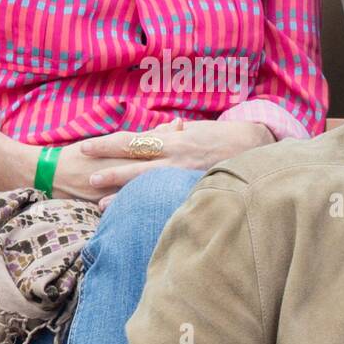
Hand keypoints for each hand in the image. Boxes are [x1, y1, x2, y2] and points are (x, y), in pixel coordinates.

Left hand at [80, 119, 273, 209]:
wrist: (257, 146)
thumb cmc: (225, 137)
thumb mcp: (198, 129)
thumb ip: (179, 132)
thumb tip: (166, 128)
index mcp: (173, 137)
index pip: (133, 139)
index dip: (107, 143)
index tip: (86, 146)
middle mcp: (177, 154)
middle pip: (136, 161)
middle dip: (110, 169)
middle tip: (87, 177)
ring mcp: (186, 172)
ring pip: (148, 182)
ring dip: (122, 193)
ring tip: (100, 204)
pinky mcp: (196, 186)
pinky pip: (167, 196)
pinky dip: (150, 204)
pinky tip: (137, 215)